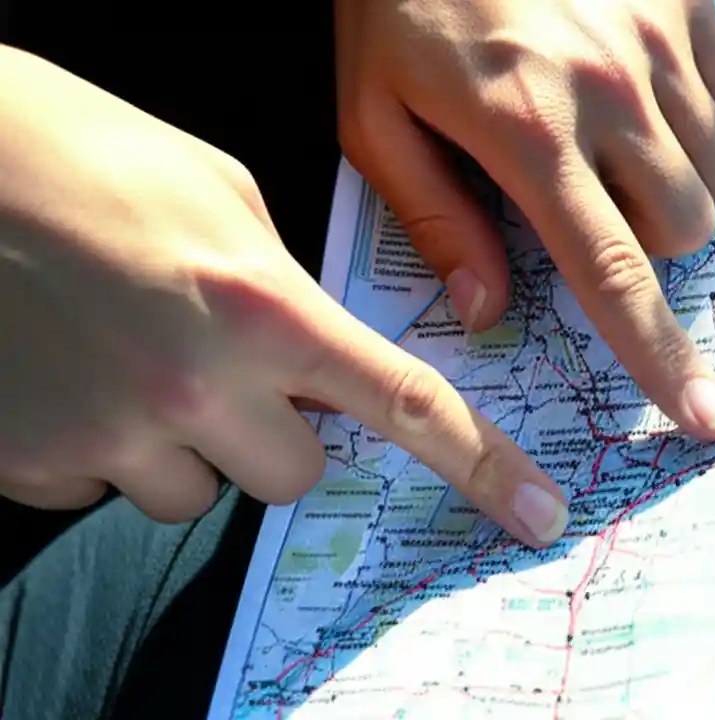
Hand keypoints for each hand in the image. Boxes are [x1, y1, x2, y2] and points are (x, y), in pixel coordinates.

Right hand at [0, 46, 567, 546]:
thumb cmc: (87, 153)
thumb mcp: (222, 198)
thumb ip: (287, 290)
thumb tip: (316, 358)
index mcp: (264, 309)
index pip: (406, 407)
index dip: (486, 466)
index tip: (538, 512)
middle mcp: (196, 387)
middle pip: (297, 476)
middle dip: (280, 435)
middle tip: (229, 367)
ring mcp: (109, 434)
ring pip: (198, 494)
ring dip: (184, 444)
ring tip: (126, 355)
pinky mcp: (31, 461)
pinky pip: (102, 489)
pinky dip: (99, 445)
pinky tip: (68, 371)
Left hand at [335, 0, 714, 441]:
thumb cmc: (393, 4)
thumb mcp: (376, 116)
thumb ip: (436, 219)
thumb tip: (488, 313)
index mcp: (529, 134)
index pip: (614, 274)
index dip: (661, 357)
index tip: (707, 418)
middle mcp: (610, 90)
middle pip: (685, 228)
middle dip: (650, 244)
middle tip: (592, 208)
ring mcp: (659, 38)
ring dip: (677, 185)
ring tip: (614, 146)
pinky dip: (703, 120)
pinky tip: (645, 96)